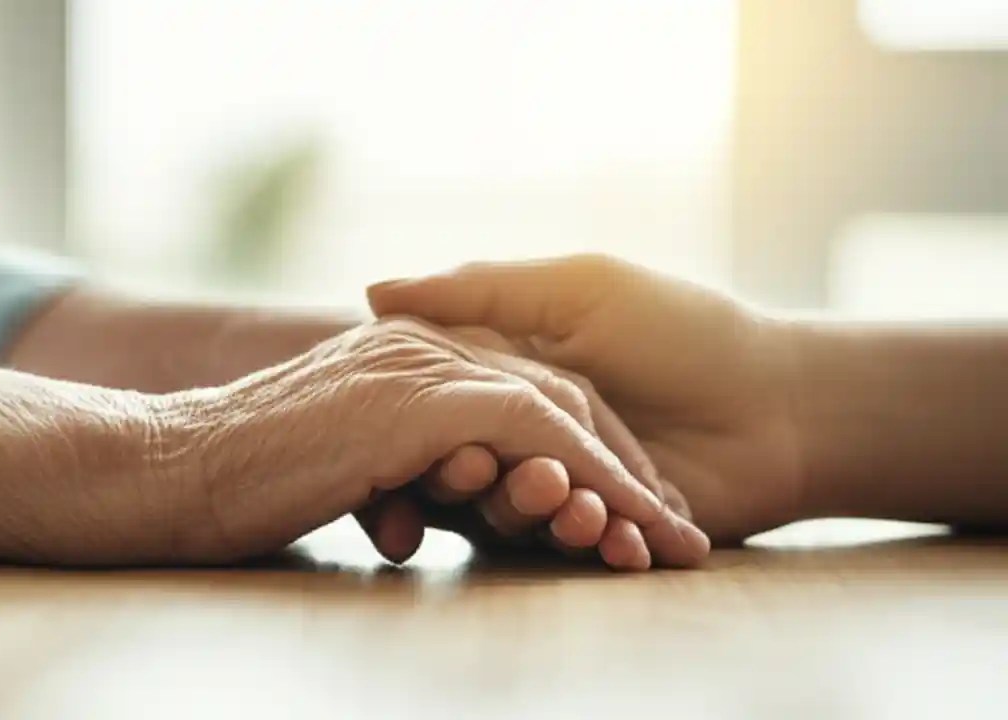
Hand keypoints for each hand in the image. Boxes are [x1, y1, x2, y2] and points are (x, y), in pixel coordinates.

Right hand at [0, 321, 694, 564]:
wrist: (172, 472)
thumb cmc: (243, 480)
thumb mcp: (336, 463)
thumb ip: (392, 459)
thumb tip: (419, 505)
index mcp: (413, 358)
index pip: (527, 395)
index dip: (588, 457)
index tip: (626, 518)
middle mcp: (428, 349)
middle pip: (564, 397)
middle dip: (627, 471)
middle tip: (672, 536)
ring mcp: (424, 368)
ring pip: (561, 415)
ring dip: (622, 483)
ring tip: (667, 547)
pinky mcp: (419, 398)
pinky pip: (535, 433)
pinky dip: (587, 478)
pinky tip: (622, 527)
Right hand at [368, 255, 803, 543]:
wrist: (784, 402)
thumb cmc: (684, 331)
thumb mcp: (580, 289)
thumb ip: (480, 289)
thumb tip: (373, 290)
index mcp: (509, 369)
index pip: (441, 408)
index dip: (434, 436)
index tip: (450, 452)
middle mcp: (525, 428)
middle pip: (472, 469)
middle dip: (497, 483)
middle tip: (536, 482)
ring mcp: (563, 483)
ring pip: (518, 513)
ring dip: (545, 517)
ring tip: (587, 514)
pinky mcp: (602, 531)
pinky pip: (573, 547)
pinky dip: (593, 546)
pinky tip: (622, 546)